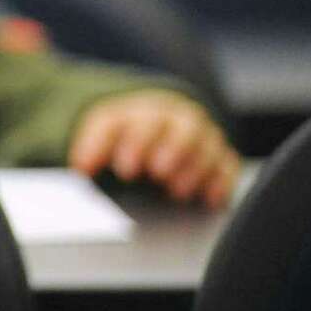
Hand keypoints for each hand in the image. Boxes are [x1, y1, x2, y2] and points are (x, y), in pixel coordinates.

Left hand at [68, 90, 240, 207]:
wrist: (156, 120)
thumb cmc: (128, 129)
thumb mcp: (105, 130)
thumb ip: (92, 146)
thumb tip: (81, 168)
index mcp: (151, 111)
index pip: (146, 124)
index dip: (136, 145)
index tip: (125, 168)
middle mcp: (182, 122)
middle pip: (185, 131)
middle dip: (172, 150)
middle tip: (157, 172)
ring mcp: (205, 139)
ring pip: (209, 148)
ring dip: (195, 169)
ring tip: (176, 190)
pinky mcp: (222, 159)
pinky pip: (228, 167)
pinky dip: (222, 181)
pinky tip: (210, 199)